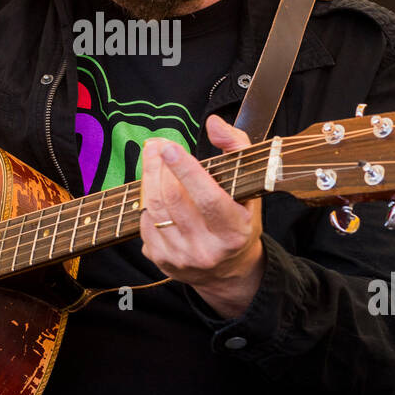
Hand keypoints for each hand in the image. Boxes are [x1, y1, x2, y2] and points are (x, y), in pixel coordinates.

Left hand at [139, 115, 264, 318]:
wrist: (229, 270)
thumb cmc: (238, 218)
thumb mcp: (249, 185)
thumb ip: (236, 147)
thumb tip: (213, 124)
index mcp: (234, 231)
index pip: (208, 199)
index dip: (187, 171)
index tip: (170, 148)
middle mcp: (207, 250)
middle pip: (173, 200)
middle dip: (159, 167)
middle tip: (157, 145)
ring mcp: (182, 259)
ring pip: (154, 210)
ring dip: (148, 178)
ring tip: (153, 159)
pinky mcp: (162, 262)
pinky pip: (145, 224)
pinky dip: (148, 202)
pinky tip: (156, 190)